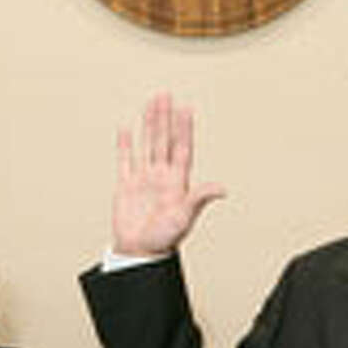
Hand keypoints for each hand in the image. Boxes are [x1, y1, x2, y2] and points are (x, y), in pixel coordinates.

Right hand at [111, 93, 226, 255]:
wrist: (140, 253)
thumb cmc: (165, 239)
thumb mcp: (184, 217)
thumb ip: (200, 198)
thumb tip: (222, 188)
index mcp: (177, 182)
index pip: (181, 147)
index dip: (184, 128)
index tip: (185, 107)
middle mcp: (162, 176)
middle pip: (163, 140)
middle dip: (165, 117)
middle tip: (166, 94)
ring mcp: (144, 179)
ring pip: (146, 144)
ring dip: (149, 124)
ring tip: (151, 103)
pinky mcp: (126, 186)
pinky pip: (125, 161)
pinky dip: (124, 145)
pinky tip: (125, 128)